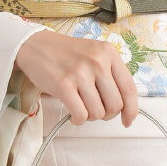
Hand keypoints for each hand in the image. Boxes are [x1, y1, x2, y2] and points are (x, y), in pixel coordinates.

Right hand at [13, 27, 140, 125]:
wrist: (35, 45)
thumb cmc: (66, 54)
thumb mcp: (94, 54)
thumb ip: (110, 74)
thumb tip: (124, 105)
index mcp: (109, 54)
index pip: (129, 88)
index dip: (131, 109)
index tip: (128, 120)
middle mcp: (97, 62)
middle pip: (115, 105)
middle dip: (107, 114)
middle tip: (97, 111)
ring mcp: (80, 73)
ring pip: (98, 112)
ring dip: (90, 116)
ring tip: (81, 107)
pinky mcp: (63, 85)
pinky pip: (81, 115)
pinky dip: (78, 120)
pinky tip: (73, 114)